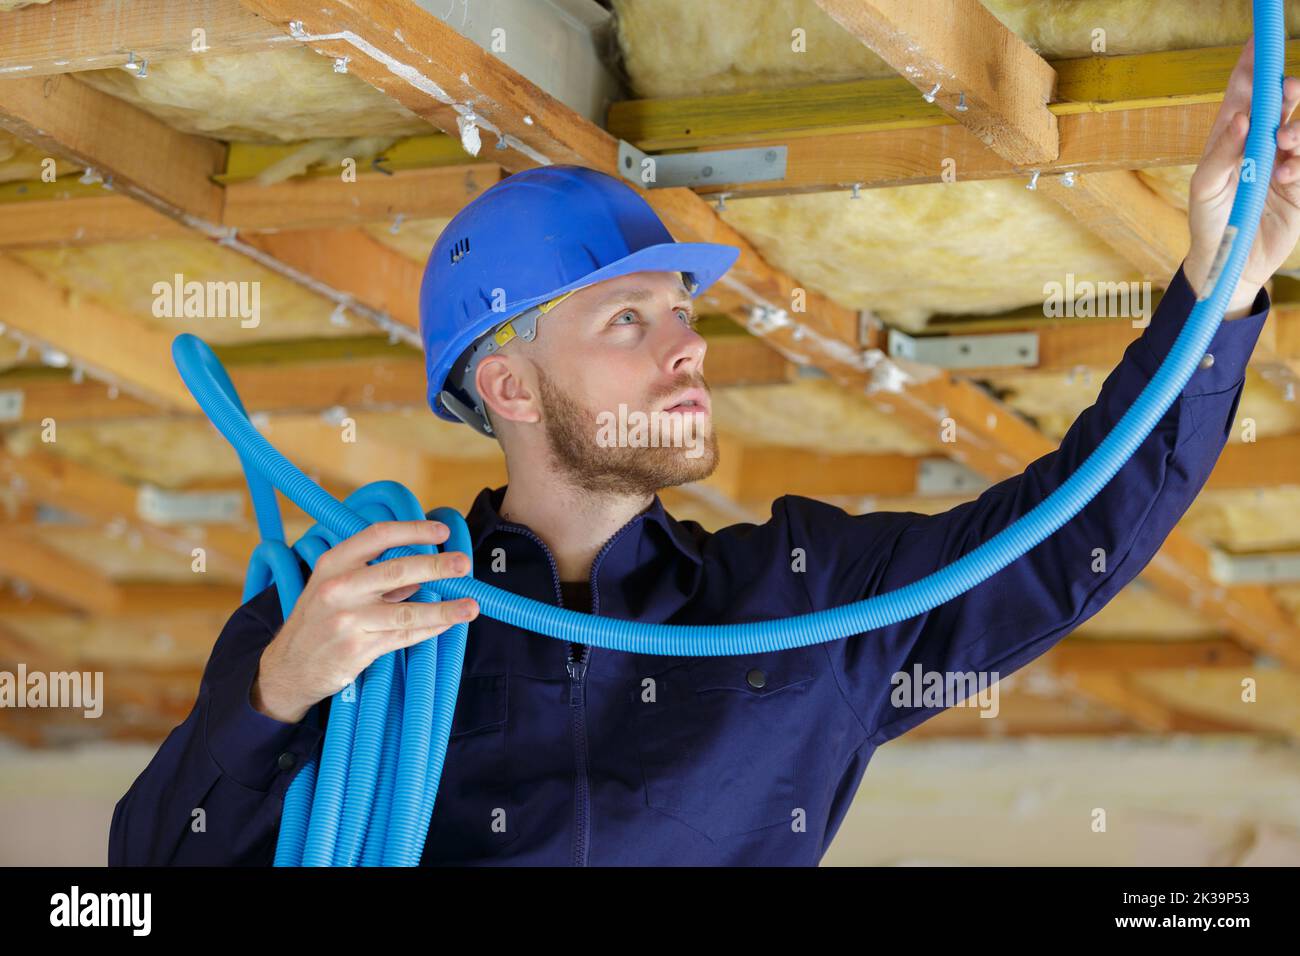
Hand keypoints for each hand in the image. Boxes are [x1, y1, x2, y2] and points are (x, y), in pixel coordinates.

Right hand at [251, 520, 478, 723]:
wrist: (289, 667)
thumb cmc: (318, 620)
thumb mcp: (335, 586)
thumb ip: (375, 574)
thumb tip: (423, 566)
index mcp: (333, 563)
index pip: (377, 536)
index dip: (413, 530)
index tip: (441, 531)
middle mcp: (338, 588)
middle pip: (397, 571)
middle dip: (436, 566)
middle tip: (464, 563)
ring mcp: (347, 621)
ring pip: (406, 612)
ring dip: (444, 608)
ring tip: (471, 606)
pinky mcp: (357, 650)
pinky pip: (403, 637)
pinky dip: (429, 630)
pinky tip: (448, 624)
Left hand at [1184, 35, 1299, 317]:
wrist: (1228, 262)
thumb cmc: (1210, 221)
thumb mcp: (1205, 188)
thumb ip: (1221, 154)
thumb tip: (1241, 118)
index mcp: (1232, 137)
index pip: (1244, 94)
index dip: (1253, 66)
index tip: (1259, 43)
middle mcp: (1261, 144)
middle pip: (1282, 104)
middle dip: (1288, 91)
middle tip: (1288, 91)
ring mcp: (1284, 163)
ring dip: (1298, 128)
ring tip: (1285, 143)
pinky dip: (1299, 166)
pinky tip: (1285, 176)